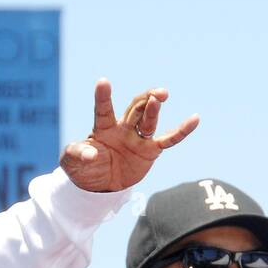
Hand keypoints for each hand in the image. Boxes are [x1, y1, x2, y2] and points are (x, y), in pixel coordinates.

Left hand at [60, 79, 198, 191]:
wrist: (98, 185)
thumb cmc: (84, 168)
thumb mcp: (72, 162)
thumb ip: (77, 154)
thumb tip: (92, 154)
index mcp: (103, 128)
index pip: (103, 110)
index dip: (103, 97)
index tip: (103, 81)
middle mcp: (123, 128)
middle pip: (135, 109)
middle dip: (144, 100)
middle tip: (154, 94)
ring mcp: (138, 138)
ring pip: (149, 121)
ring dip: (153, 110)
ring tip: (159, 98)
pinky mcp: (150, 151)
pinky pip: (168, 140)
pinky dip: (181, 131)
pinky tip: (194, 119)